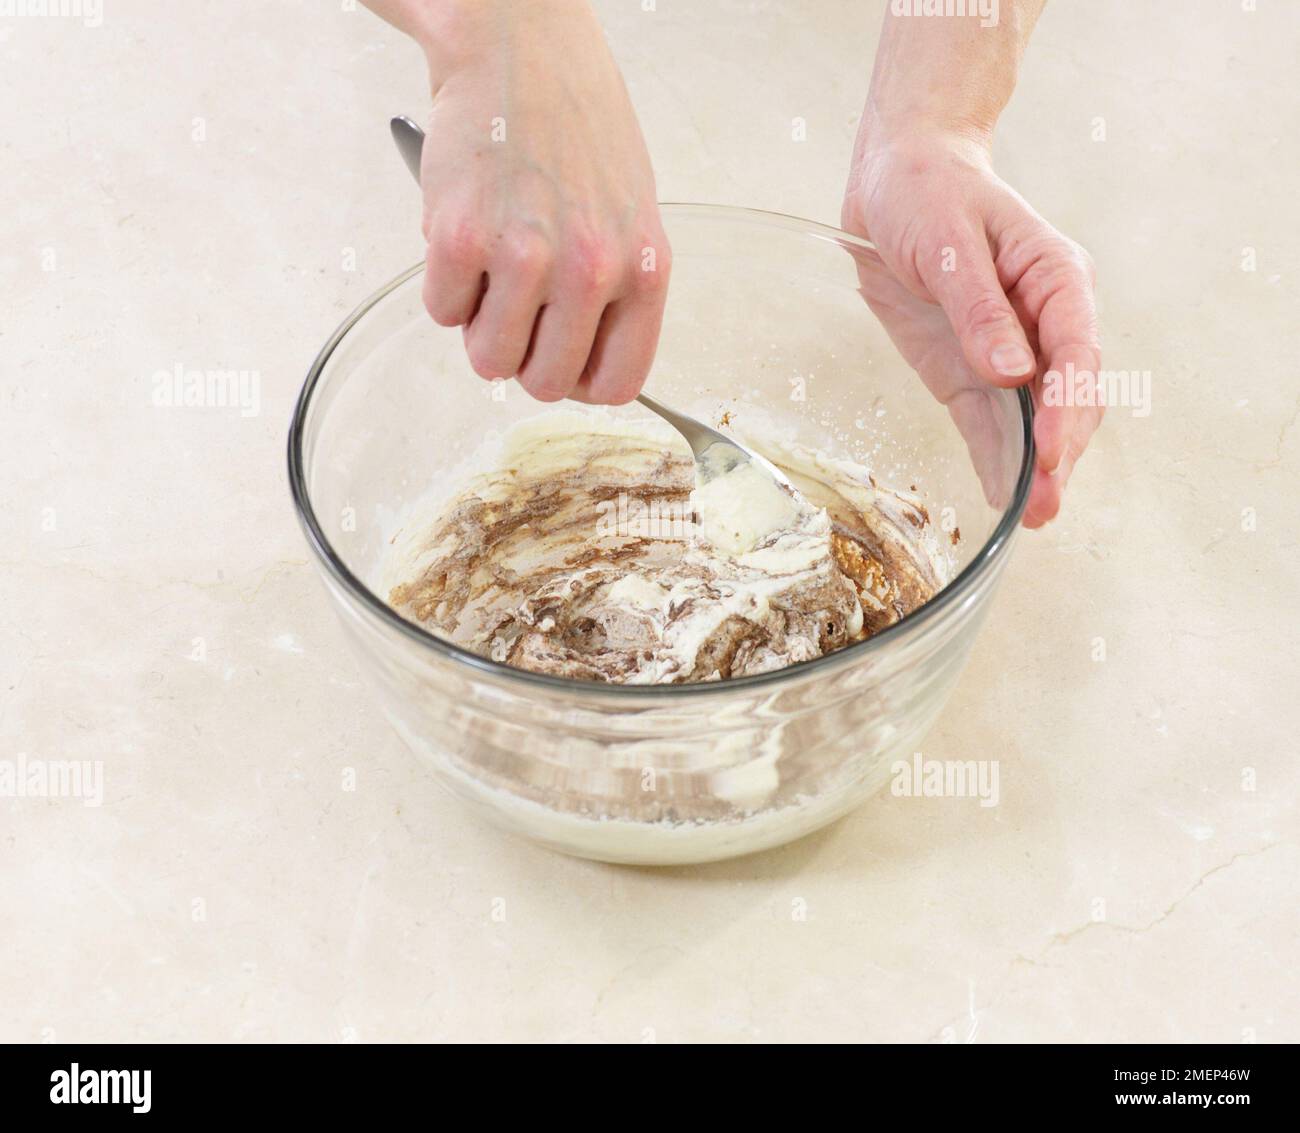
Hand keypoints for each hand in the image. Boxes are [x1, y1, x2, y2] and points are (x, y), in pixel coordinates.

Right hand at [413, 0, 669, 403]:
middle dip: (522, 357)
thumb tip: (580, 364)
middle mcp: (591, 268)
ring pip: (488, 359)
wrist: (520, 45)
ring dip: (479, 326)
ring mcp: (526, 254)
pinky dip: (444, 286)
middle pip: (546, 382)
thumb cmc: (578, 124)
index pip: (616, 383)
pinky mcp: (461, 237)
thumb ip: (615, 290)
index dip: (580, 382)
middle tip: (513, 311)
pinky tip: (464, 237)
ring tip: (490, 272)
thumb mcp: (630, 211)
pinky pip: (441, 312)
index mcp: (642, 268)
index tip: (560, 362)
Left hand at [842, 131, 1100, 526]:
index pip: (1075, 353)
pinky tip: (1001, 495)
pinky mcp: (969, 372)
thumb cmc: (929, 192)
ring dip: (1035, 468)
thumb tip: (1013, 371)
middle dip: (1059, 451)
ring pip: (1034, 420)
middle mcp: (1043, 322)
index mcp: (1055, 279)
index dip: (1067, 408)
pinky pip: (988, 422)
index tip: (1050, 453)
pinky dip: (997, 458)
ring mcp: (1008, 352)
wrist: (897, 179)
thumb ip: (980, 307)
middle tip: (1044, 503)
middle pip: (1066, 397)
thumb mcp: (948, 242)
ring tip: (1033, 517)